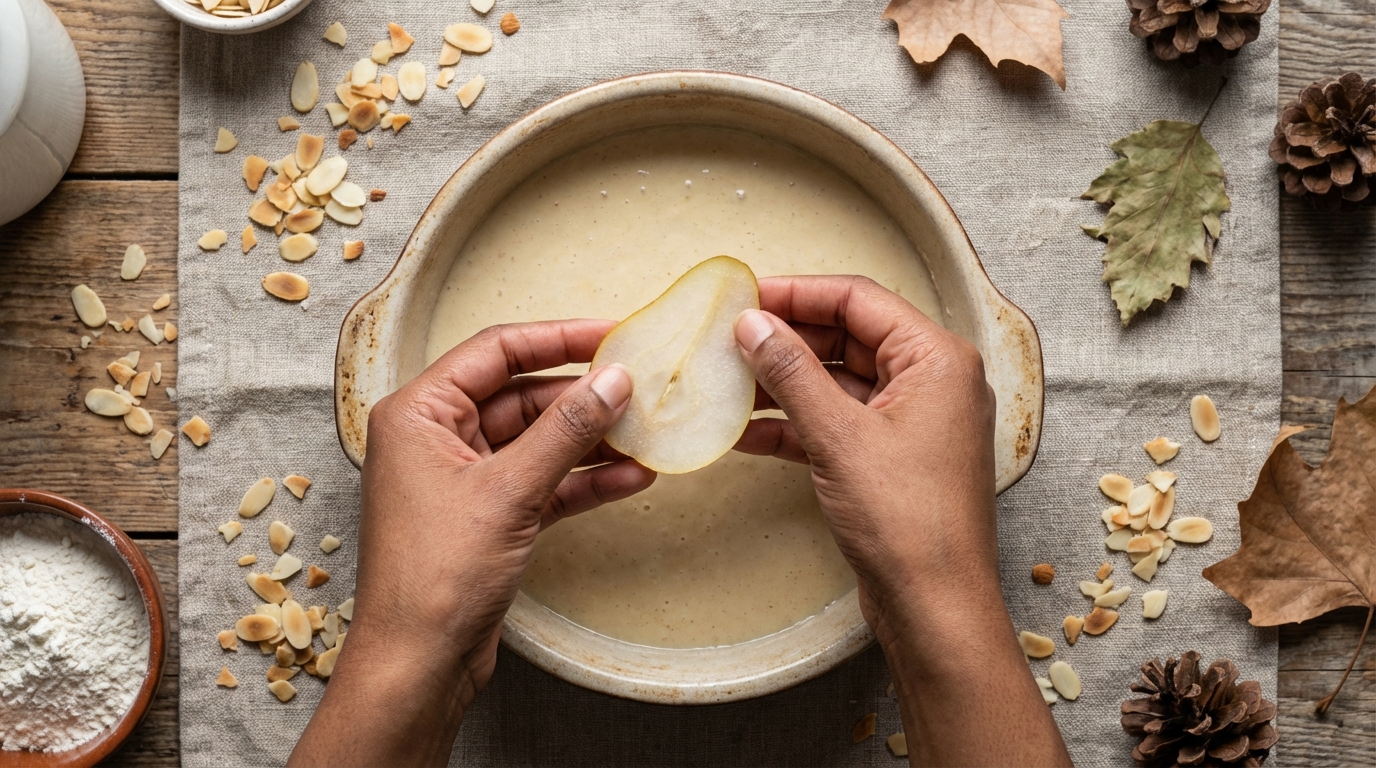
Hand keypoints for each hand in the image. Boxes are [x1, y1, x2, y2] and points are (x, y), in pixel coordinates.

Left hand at [291, 320, 653, 766]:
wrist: (418, 664)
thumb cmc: (435, 575)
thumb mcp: (510, 491)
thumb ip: (565, 430)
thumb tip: (614, 379)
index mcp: (419, 412)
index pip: (496, 351)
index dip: (557, 337)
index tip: (612, 332)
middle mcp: (437, 437)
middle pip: (522, 395)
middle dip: (583, 396)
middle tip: (642, 388)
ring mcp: (464, 479)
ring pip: (538, 442)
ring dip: (591, 440)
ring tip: (648, 434)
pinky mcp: (488, 517)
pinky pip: (543, 483)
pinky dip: (583, 480)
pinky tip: (632, 477)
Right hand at [733, 276, 1068, 765]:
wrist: (935, 606)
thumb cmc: (907, 521)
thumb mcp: (838, 436)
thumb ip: (792, 373)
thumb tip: (752, 324)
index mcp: (936, 360)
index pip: (858, 301)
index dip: (797, 293)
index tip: (743, 296)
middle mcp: (931, 382)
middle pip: (847, 337)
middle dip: (786, 339)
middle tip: (727, 338)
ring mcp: (912, 423)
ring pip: (837, 383)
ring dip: (783, 384)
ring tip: (726, 382)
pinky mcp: (891, 460)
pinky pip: (837, 424)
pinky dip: (794, 425)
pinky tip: (744, 432)